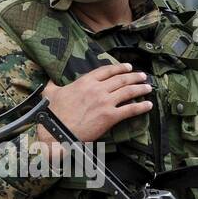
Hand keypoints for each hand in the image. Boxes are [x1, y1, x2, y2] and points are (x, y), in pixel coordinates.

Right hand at [37, 62, 152, 147]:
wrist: (56, 131)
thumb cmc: (52, 113)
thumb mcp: (50, 93)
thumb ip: (52, 84)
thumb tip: (48, 79)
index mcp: (85, 81)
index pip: (107, 71)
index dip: (119, 68)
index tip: (128, 67)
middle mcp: (97, 89)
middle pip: (121, 79)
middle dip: (134, 76)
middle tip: (143, 76)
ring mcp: (105, 102)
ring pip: (128, 91)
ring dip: (140, 88)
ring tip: (148, 87)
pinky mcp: (109, 117)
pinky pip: (130, 109)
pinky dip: (141, 107)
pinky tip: (148, 105)